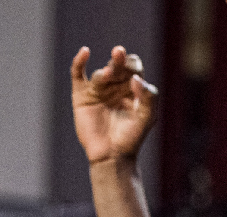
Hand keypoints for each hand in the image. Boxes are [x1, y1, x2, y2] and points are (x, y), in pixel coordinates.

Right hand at [71, 45, 157, 164]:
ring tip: (109, 74)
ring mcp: (98, 90)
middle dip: (120, 59)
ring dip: (106, 71)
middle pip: (117, 65)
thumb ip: (148, 96)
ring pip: (101, 72)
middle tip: (118, 53)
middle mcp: (115, 86)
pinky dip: (79, 61)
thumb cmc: (131, 137)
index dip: (133, 67)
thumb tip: (135, 79)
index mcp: (132, 88)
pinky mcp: (81, 96)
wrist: (111, 155)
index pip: (133, 67)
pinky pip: (78, 74)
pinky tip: (85, 52)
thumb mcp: (148, 116)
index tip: (134, 80)